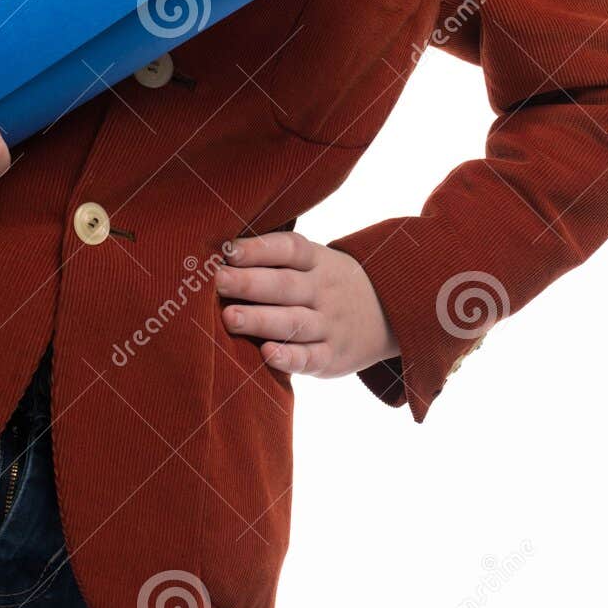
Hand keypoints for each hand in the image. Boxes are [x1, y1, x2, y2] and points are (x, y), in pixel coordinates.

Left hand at [215, 229, 399, 376]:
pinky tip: (266, 354)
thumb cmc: (327, 284)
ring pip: (294, 322)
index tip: (229, 251)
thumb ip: (276, 259)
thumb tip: (220, 254)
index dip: (260, 249)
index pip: (289, 249)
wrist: (389, 313)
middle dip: (250, 283)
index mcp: (317, 261)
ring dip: (261, 320)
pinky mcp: (332, 357)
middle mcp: (323, 291)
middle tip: (218, 281)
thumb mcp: (315, 262)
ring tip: (229, 318)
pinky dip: (289, 357)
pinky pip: (310, 358)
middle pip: (286, 285)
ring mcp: (330, 325)